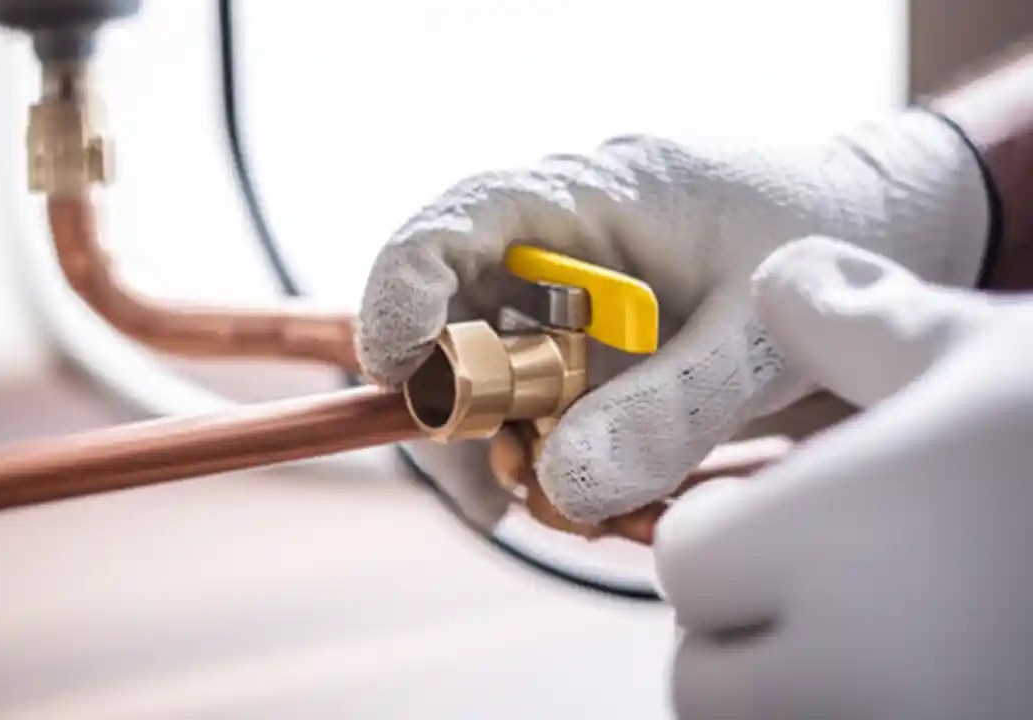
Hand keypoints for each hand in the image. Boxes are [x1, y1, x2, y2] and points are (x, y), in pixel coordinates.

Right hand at [357, 110, 988, 522]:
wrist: (874, 227)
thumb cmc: (822, 238)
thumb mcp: (762, 330)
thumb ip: (670, 408)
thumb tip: (559, 488)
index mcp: (577, 200)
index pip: (444, 232)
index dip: (400, 304)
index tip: (404, 384)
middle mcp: (548, 249)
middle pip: (441, 323)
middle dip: (455, 415)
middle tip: (498, 492)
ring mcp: (559, 303)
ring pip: (478, 379)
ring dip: (503, 452)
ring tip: (566, 503)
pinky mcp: (581, 351)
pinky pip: (532, 410)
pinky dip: (548, 463)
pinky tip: (599, 494)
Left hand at [656, 237, 1032, 719]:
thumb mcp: (995, 358)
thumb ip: (862, 324)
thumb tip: (783, 284)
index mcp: (832, 545)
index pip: (688, 562)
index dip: (727, 531)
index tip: (786, 512)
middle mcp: (857, 674)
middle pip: (710, 685)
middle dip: (746, 636)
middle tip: (833, 585)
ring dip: (802, 691)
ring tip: (897, 626)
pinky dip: (872, 715)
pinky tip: (953, 668)